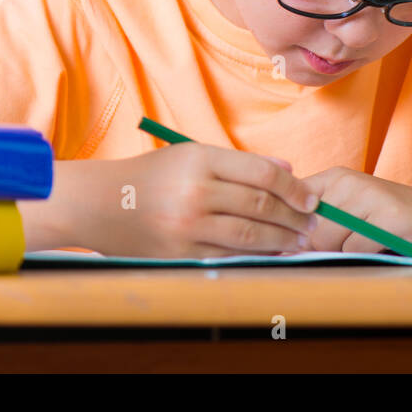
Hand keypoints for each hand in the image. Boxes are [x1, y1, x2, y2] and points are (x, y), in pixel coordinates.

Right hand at [77, 143, 320, 257]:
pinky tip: (270, 254)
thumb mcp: (193, 155)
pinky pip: (228, 257)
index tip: (311, 199)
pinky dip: (255, 256)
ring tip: (298, 241)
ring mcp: (186, 226)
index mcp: (201, 160)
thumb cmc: (153, 176)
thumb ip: (242, 163)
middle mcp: (195, 192)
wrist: (100, 204)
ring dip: (281, 240)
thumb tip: (288, 169)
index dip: (293, 188)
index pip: (262, 174)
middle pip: (260, 206)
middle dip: (293, 217)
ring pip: (249, 235)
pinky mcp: (179, 253)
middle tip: (311, 223)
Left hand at [302, 166, 411, 259]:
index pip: (291, 203)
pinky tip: (384, 246)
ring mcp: (371, 196)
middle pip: (309, 228)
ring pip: (330, 240)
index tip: (301, 246)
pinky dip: (366, 256)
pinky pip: (355, 249)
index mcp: (336, 178)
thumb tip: (282, 247)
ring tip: (369, 244)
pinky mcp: (390, 218)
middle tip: (349, 248)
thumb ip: (320, 223)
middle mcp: (350, 181)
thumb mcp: (354, 212)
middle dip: (321, 249)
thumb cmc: (397, 222)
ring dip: (345, 253)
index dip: (292, 231)